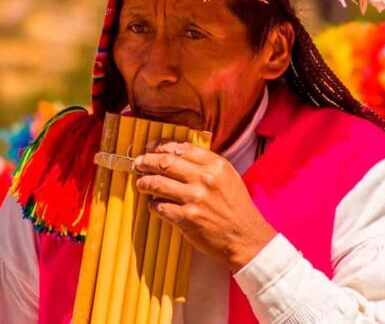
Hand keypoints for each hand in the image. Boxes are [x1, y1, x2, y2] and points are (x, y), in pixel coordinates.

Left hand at [133, 141, 276, 270]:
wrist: (246, 238)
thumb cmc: (236, 208)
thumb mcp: (227, 177)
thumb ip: (205, 164)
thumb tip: (175, 154)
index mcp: (216, 165)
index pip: (181, 148)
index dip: (160, 146)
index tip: (150, 148)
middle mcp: (205, 178)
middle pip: (165, 162)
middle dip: (146, 161)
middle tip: (138, 163)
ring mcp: (195, 198)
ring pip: (158, 183)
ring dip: (145, 183)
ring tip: (141, 183)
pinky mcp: (187, 218)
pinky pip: (159, 207)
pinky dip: (153, 205)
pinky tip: (154, 205)